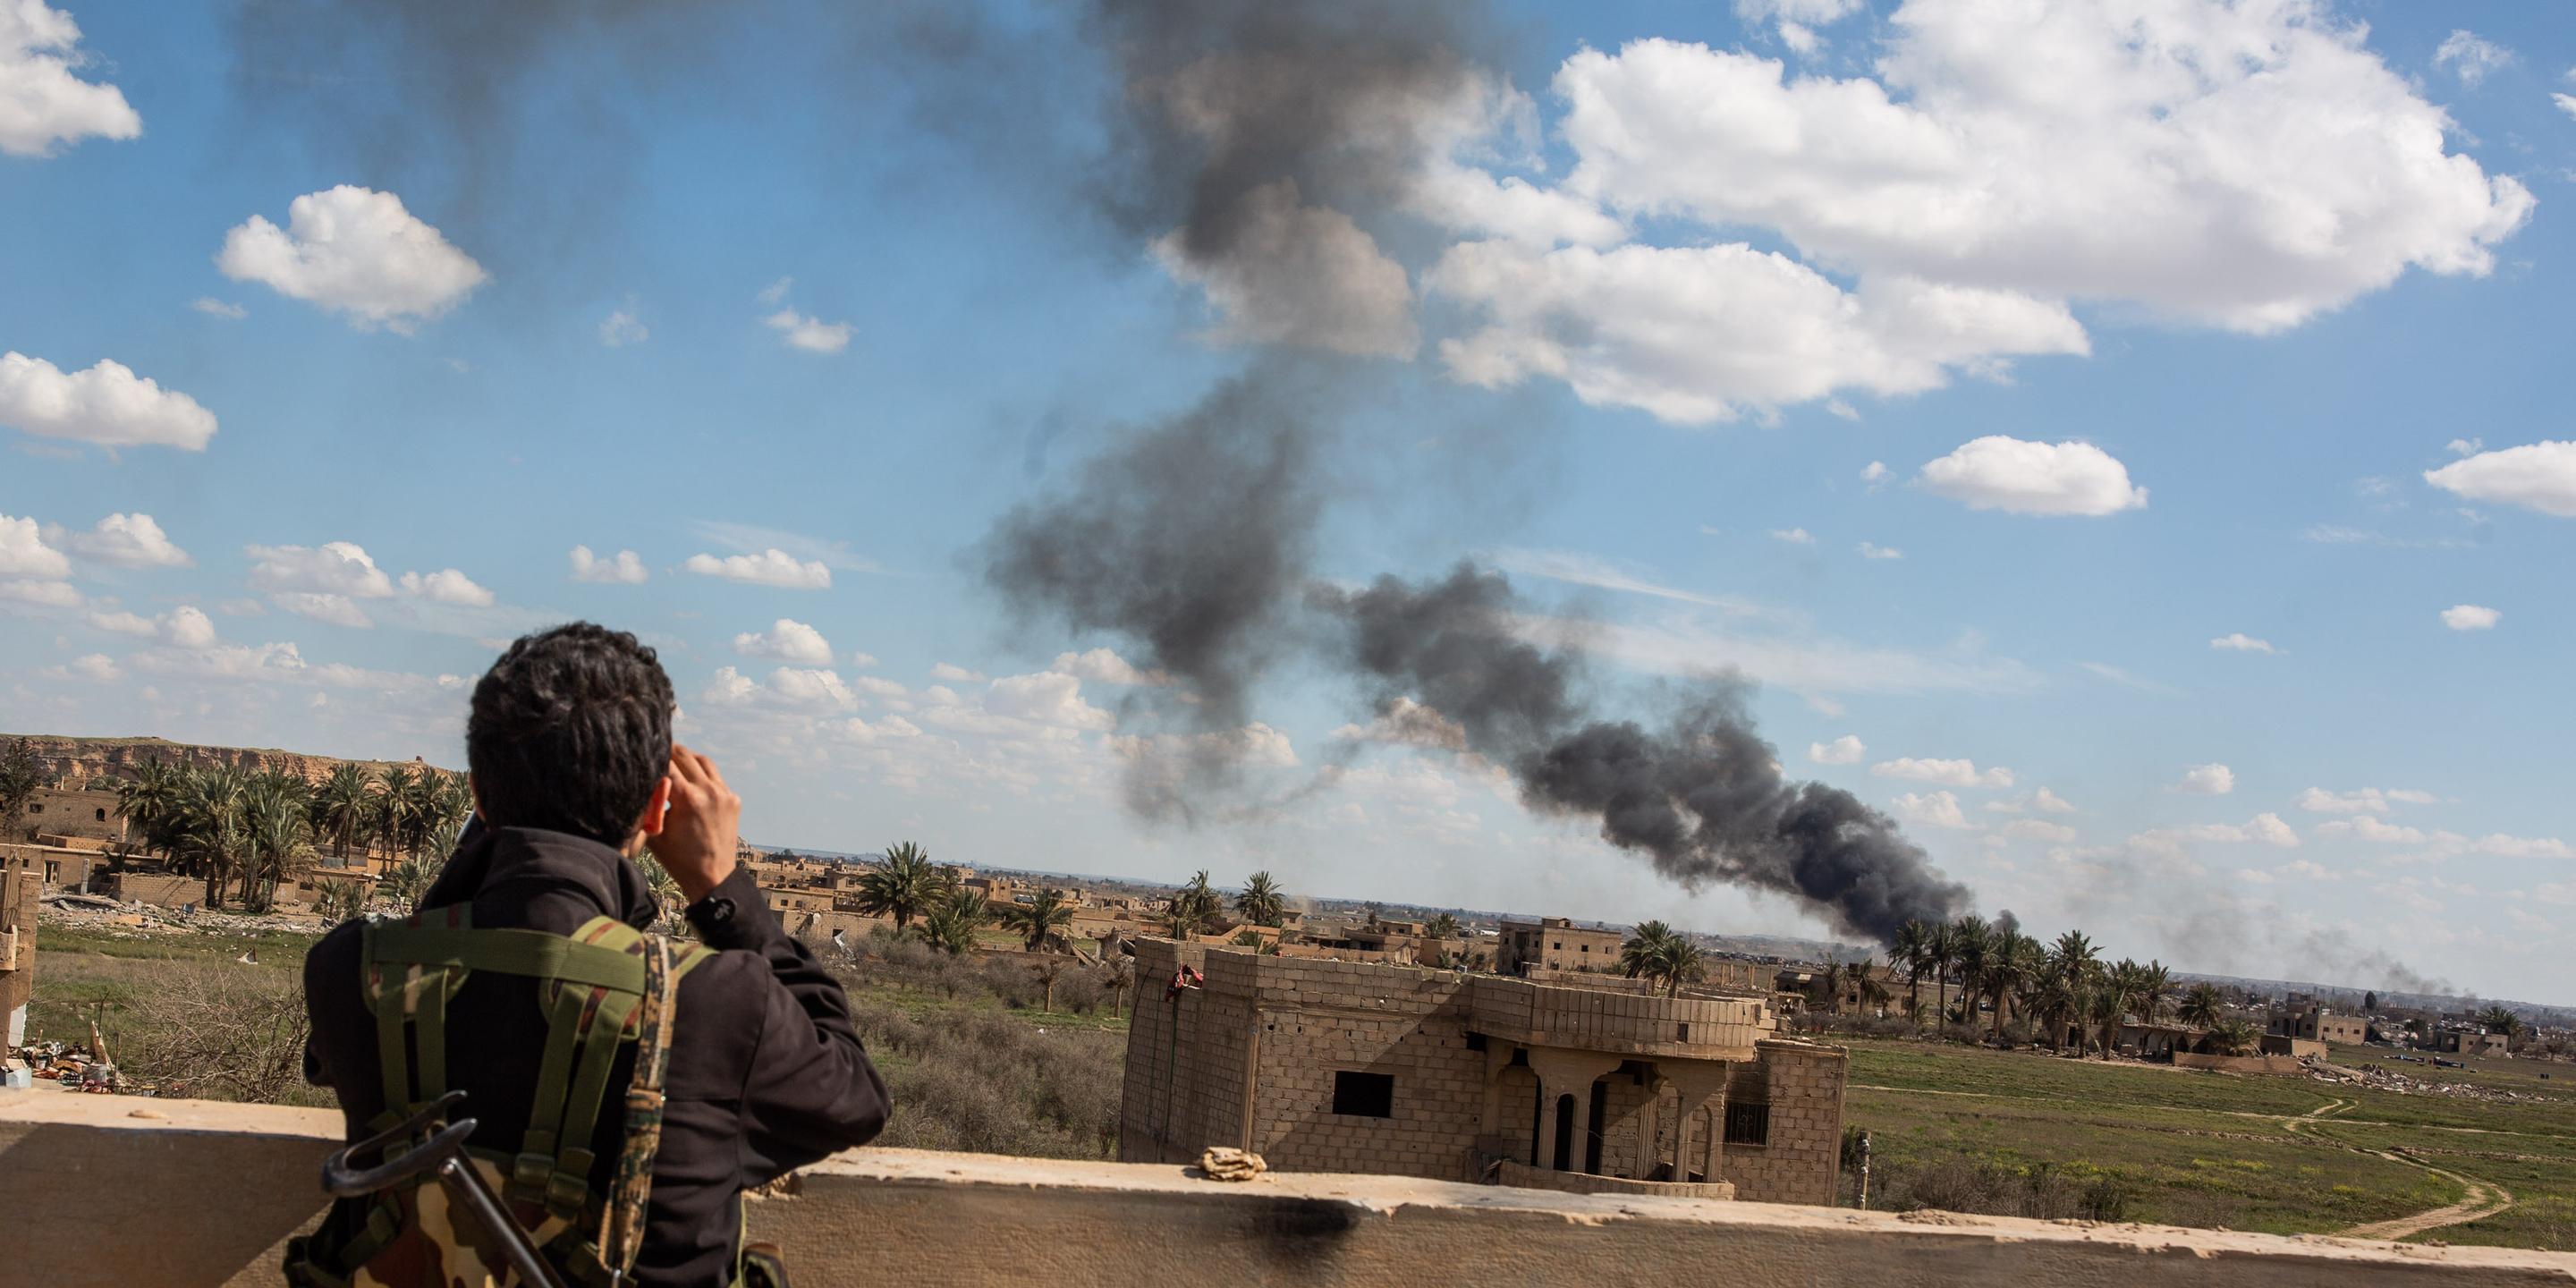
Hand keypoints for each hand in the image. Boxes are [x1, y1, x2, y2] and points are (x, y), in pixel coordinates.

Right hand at [649, 744, 740, 903]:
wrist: (712, 877)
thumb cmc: (678, 858)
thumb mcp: (654, 832)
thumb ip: (648, 804)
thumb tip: (640, 782)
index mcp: (687, 798)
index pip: (665, 763)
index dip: (651, 757)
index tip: (642, 754)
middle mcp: (708, 791)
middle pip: (685, 755)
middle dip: (668, 752)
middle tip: (655, 752)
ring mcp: (724, 794)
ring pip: (703, 761)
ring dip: (687, 759)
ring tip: (674, 762)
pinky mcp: (733, 799)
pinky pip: (715, 777)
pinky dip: (702, 775)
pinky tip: (691, 781)